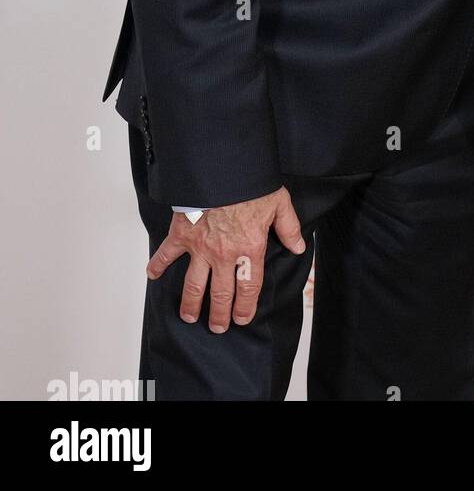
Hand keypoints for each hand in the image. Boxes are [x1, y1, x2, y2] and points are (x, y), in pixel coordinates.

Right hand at [147, 186, 305, 332]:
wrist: (224, 169)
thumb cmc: (252, 184)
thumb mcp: (279, 203)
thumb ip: (289, 228)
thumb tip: (298, 247)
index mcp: (249, 248)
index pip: (249, 287)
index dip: (245, 307)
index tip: (242, 319)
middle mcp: (224, 254)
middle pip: (220, 293)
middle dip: (219, 314)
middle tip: (217, 327)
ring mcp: (200, 247)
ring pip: (194, 284)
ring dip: (191, 303)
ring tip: (189, 316)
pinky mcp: (182, 234)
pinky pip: (166, 254)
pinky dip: (157, 265)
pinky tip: (152, 276)